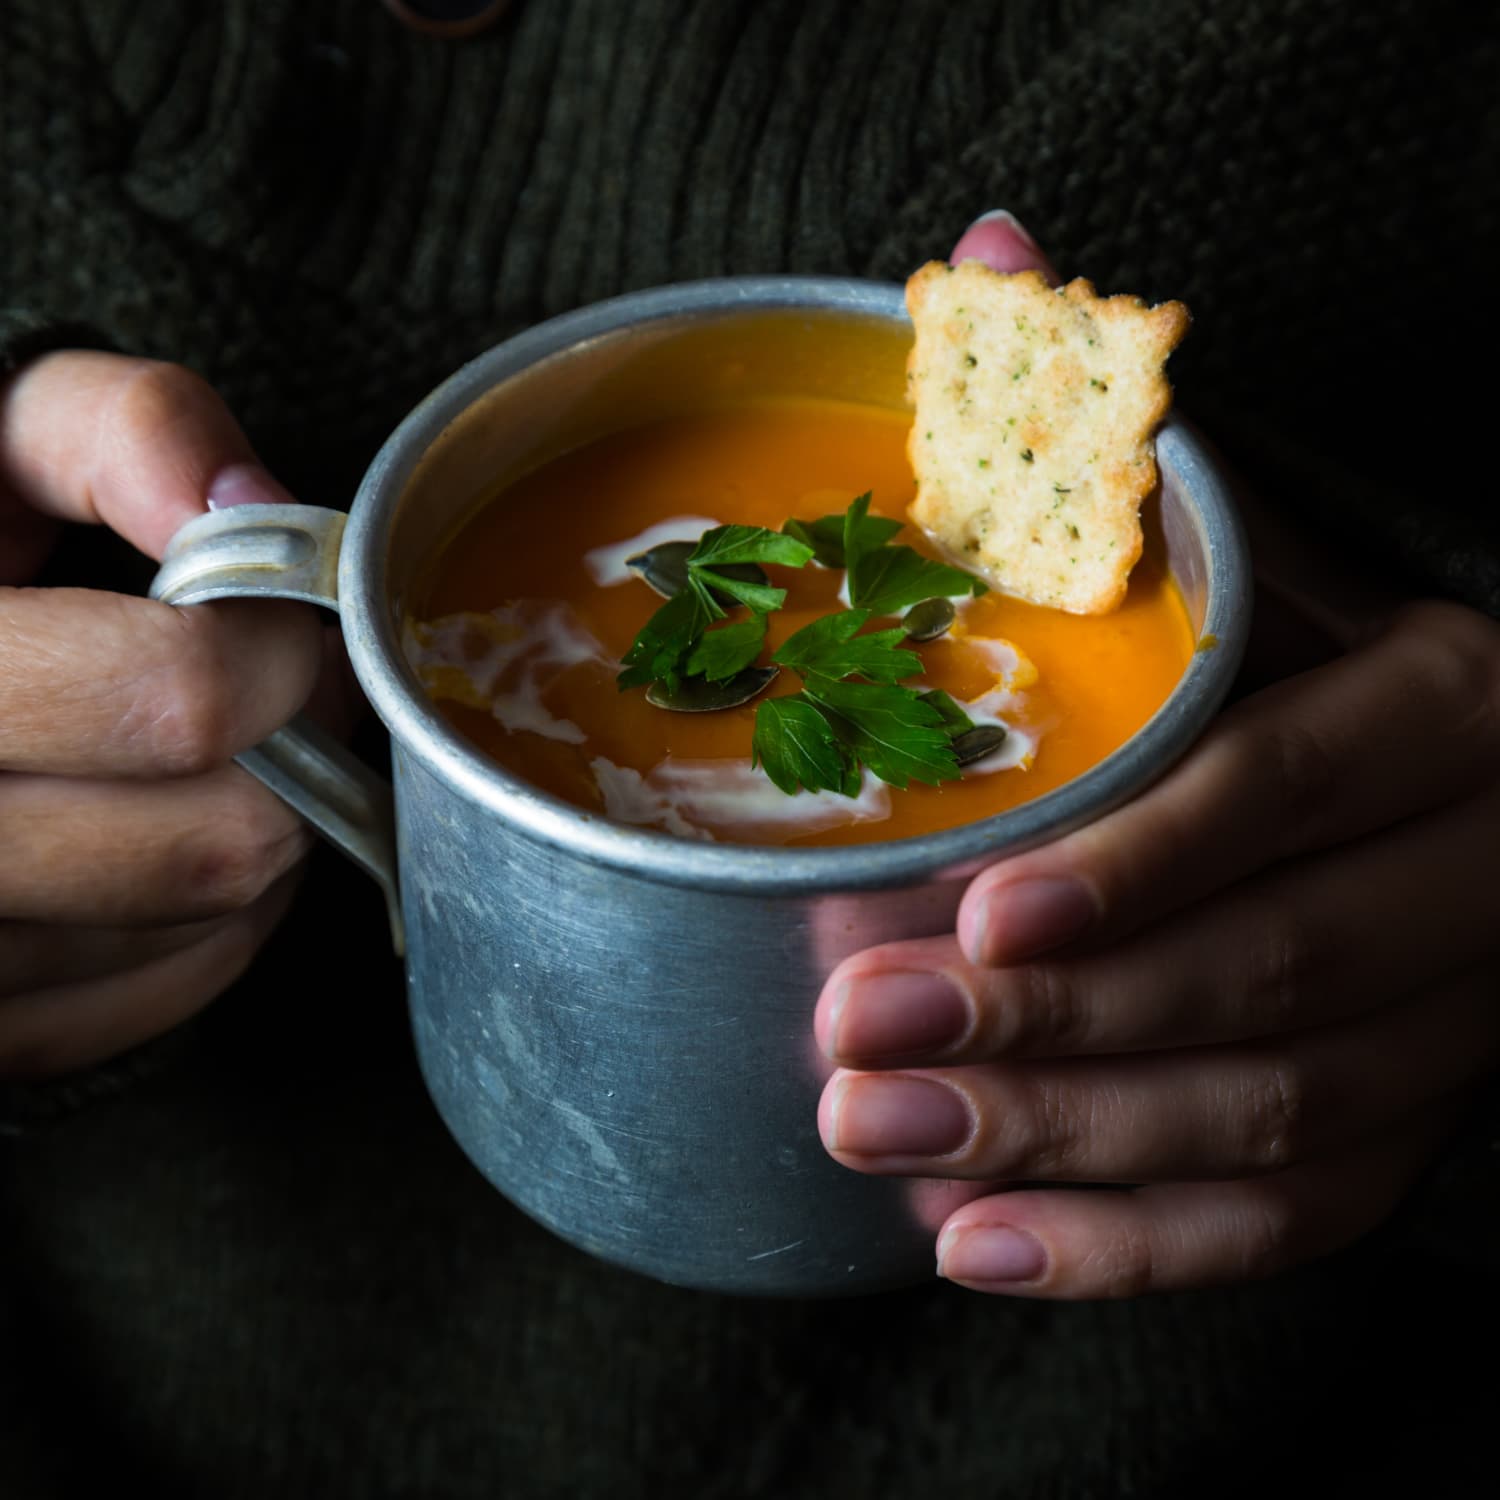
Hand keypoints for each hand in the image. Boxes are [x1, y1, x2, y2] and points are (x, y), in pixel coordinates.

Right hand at [0, 352, 332, 1076]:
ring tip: (216, 749)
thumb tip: (252, 506)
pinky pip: (167, 993)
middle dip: (293, 749)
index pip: (179, 699)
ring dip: (261, 825)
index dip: (274, 653)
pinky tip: (174, 828)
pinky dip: (213, 918)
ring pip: (209, 920)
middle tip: (278, 690)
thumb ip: (125, 430)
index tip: (278, 623)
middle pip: (219, 839)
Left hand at [812, 212, 1499, 1296]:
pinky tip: (982, 1249)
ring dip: (1068, 1148)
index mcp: (1440, 704)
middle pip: (1272, 979)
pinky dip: (1140, 1249)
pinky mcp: (1416, 1123)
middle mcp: (1476, 874)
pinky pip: (1300, 1219)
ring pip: (1281, 1118)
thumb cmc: (1306, 635)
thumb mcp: (1241, 524)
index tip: (976, 913)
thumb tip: (993, 243)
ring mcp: (1460, 1020)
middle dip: (1054, 1027)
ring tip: (880, 1147)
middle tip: (857, 1050)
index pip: (1289, 791)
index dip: (1141, 863)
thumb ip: (1117, 417)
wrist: (1446, 771)